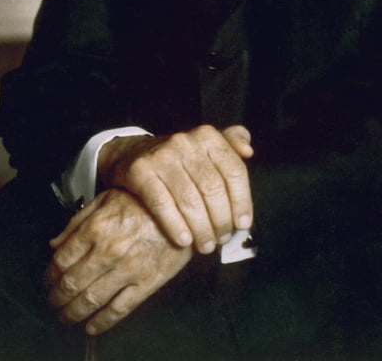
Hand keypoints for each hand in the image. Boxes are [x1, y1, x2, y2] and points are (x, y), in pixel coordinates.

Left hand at [46, 188, 192, 335]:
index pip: (61, 260)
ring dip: (72, 313)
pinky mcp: (147, 283)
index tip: (48, 280)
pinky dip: (100, 323)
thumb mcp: (107, 199)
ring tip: (66, 316)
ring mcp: (128, 269)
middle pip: (71, 284)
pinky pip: (118, 310)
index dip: (49, 275)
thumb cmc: (144, 201)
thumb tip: (55, 243)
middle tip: (53, 302)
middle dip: (57, 297)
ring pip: (90, 300)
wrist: (184, 208)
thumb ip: (78, 221)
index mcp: (97, 227)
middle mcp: (109, 250)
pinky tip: (91, 326)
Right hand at [97, 124, 253, 253]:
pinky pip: (161, 203)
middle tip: (221, 239)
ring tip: (205, 245)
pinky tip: (184, 240)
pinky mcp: (140, 170)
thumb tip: (248, 151)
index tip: (243, 224)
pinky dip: (175, 225)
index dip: (242, 200)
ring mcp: (162, 155)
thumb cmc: (179, 158)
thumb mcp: (206, 146)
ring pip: (189, 198)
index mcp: (208, 136)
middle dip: (221, 220)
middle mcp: (186, 142)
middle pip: (212, 187)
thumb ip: (232, 144)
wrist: (132, 155)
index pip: (234, 170)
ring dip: (201, 228)